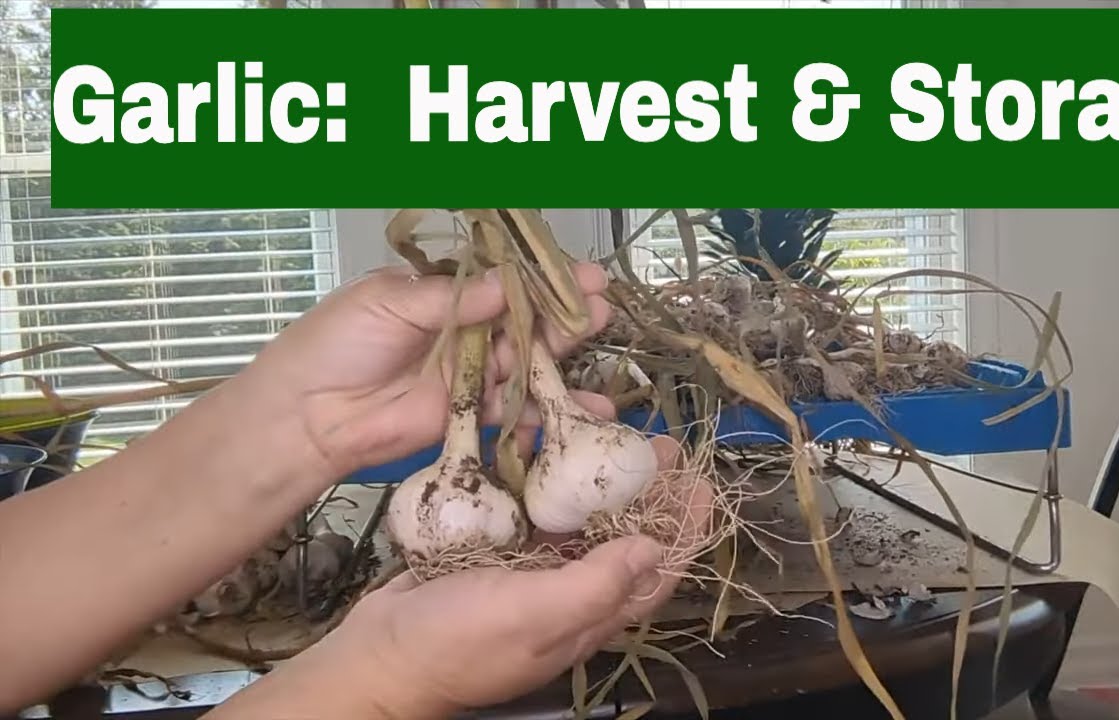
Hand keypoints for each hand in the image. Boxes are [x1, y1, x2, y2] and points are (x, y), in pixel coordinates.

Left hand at [241, 262, 612, 479]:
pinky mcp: (471, 414)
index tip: (578, 273)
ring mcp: (471, 372)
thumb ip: (452, 299)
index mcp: (443, 292)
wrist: (306, 414)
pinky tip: (585, 407)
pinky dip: (548, 410)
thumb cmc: (333, 344)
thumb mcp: (388, 301)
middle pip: (525, 317)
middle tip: (597, 304)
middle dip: (563, 310)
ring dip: (562, 350)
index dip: (541, 276)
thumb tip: (508, 286)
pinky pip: (517, 410)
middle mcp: (464, 329)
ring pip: (528, 359)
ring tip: (592, 336)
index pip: (503, 278)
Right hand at [309, 457, 713, 719]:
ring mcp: (530, 574)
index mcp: (588, 617)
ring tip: (615, 437)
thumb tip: (655, 547)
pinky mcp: (496, 553)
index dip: (686, 531)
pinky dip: (549, 483)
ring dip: (603, 483)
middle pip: (626, 540)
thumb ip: (597, 583)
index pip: (656, 574)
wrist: (378, 654)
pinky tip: (552, 450)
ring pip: (583, 523)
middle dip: (650, 495)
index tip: (703, 483)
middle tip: (661, 445)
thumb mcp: (535, 615)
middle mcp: (568, 595)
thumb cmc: (459, 641)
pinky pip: (535, 513)